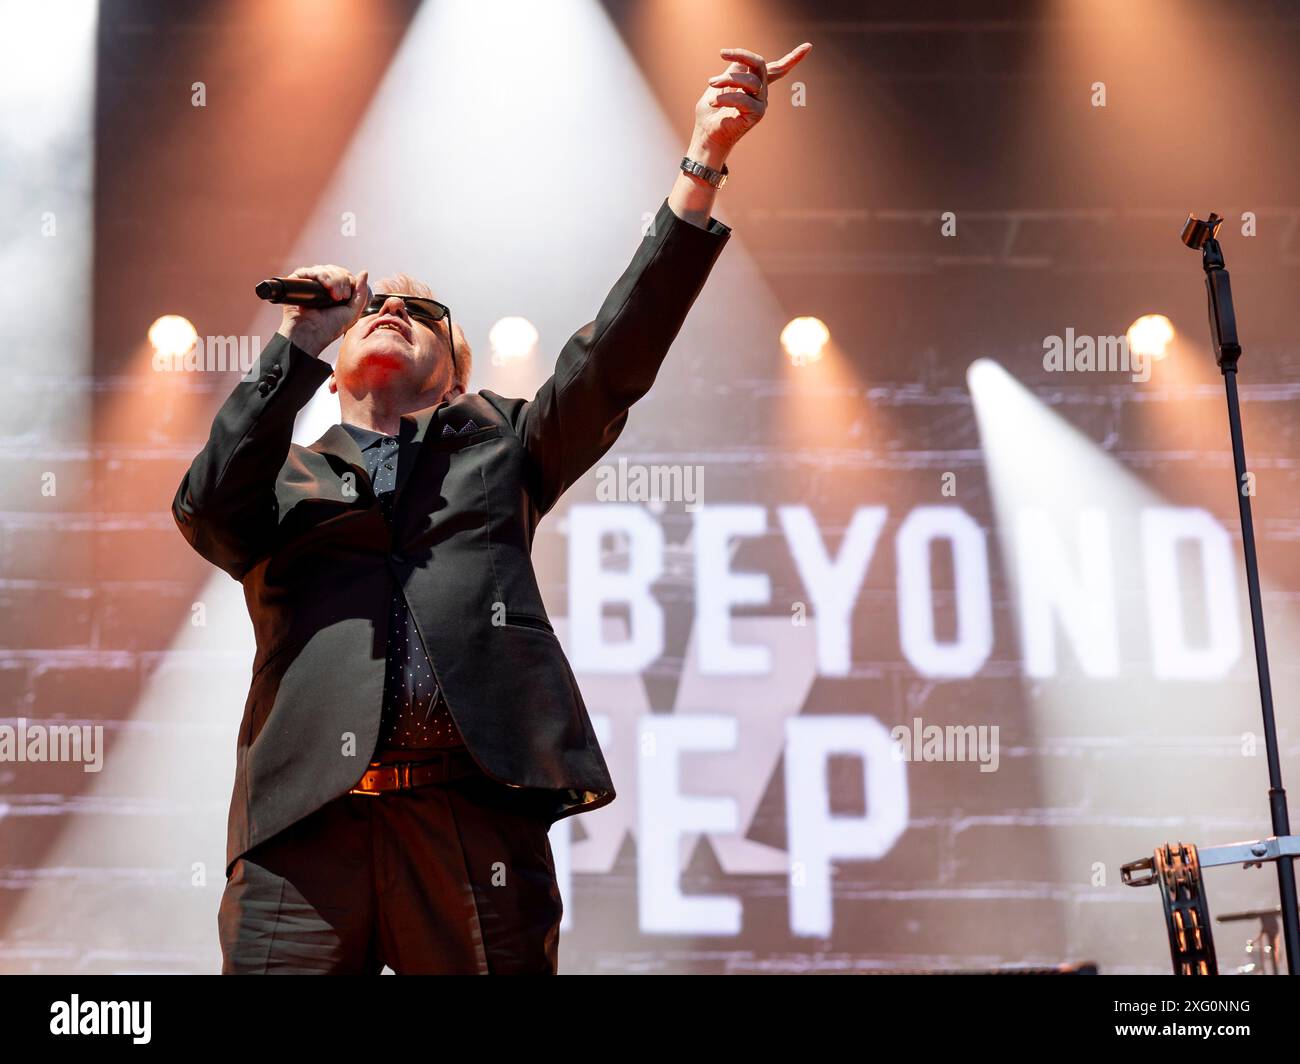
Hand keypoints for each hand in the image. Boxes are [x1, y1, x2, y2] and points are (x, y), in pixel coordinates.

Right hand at [274, 264, 370, 356]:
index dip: (351, 282)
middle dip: (343, 281)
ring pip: (326, 269)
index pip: (347, 276)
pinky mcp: (299, 281)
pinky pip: (311, 270)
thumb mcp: (353, 312)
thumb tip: (364, 272)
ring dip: (335, 280)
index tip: (348, 297)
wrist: (310, 334)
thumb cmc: (330, 328)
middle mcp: (324, 287)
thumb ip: (362, 293)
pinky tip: (326, 288)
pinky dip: (322, 276)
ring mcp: (311, 284)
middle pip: (338, 271)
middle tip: (341, 297)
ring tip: (334, 297)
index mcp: (336, 293)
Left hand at [690, 42, 811, 159]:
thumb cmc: (711, 111)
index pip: (778, 69)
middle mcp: (762, 93)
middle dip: (742, 55)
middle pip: (760, 65)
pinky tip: (714, 101)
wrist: (707, 135)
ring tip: (711, 84)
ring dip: (726, 80)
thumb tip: (743, 61)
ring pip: (750, 81)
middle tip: (722, 53)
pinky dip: (726, 97)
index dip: (794, 58)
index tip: (809, 46)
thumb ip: (734, 70)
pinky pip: (743, 98)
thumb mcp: (721, 84)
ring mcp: (761, 104)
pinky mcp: (756, 115)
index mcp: (756, 84)